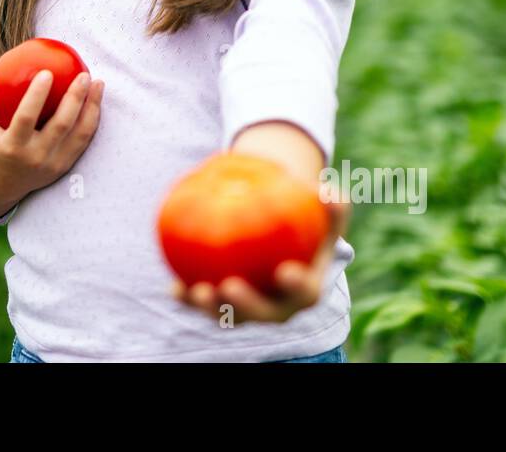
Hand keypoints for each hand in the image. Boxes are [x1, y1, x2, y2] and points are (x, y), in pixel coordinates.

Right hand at [0, 68, 104, 201]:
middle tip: (83, 74)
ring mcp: (54, 164)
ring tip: (98, 83)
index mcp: (12, 147)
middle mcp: (36, 157)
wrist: (2, 186)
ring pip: (80, 133)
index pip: (26, 119)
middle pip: (61, 125)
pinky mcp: (66, 166)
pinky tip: (96, 99)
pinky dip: (93, 119)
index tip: (46, 72)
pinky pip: (84, 140)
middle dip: (75, 98)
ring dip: (92, 106)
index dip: (36, 96)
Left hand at [170, 192, 349, 323]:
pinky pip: (205, 306)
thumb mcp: (324, 212)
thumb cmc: (306, 223)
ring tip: (195, 290)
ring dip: (211, 308)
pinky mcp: (226, 310)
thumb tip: (328, 190)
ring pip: (230, 315)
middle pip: (264, 313)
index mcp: (306, 290)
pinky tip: (173, 288)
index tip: (285, 270)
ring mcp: (252, 313)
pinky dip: (189, 299)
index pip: (305, 292)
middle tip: (230, 284)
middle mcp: (280, 308)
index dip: (297, 285)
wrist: (283, 246)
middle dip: (246, 305)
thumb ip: (331, 204)